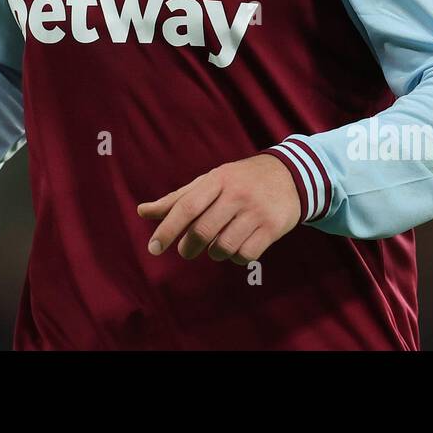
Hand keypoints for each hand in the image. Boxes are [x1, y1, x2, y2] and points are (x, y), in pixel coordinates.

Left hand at [137, 154, 300, 265]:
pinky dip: (236, 257)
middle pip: (203, 231)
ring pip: (223, 247)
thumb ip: (177, 199)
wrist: (289, 175)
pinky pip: (245, 255)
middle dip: (188, 247)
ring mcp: (256, 211)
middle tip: (186, 250)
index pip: (186, 207)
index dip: (167, 229)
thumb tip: (142, 212)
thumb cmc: (239, 180)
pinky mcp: (273, 228)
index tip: (154, 248)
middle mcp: (236, 194)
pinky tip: (237, 246)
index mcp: (217, 180)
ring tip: (217, 243)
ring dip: (214, 252)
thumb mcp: (209, 182)